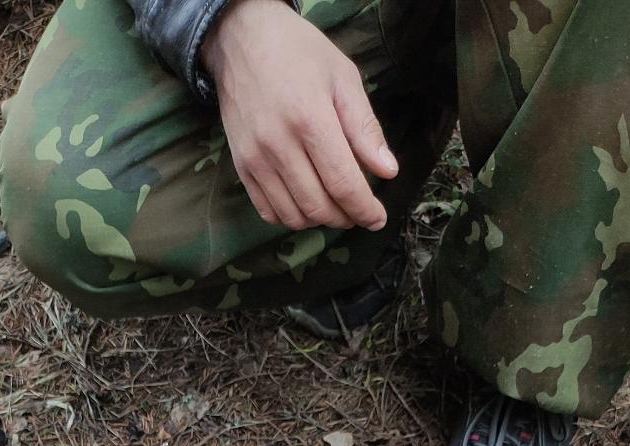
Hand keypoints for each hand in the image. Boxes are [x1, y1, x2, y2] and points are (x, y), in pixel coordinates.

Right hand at [204, 0, 397, 232]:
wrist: (241, 40)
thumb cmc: (298, 52)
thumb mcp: (342, 78)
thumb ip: (365, 127)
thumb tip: (389, 171)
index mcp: (310, 119)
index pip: (343, 184)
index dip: (364, 209)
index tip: (377, 218)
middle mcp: (279, 144)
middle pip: (319, 206)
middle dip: (345, 217)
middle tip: (357, 211)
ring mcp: (256, 158)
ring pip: (294, 216)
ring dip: (319, 221)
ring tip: (334, 206)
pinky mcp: (240, 165)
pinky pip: (268, 211)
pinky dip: (291, 217)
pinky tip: (305, 203)